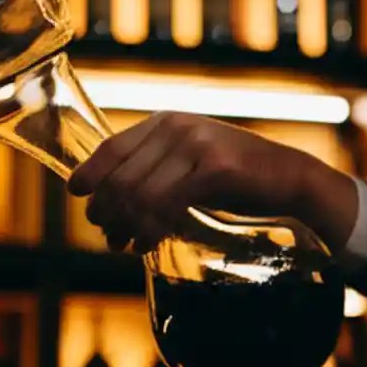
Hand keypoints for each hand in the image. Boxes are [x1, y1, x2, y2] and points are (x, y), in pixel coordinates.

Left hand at [65, 111, 358, 253]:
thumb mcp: (189, 163)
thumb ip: (154, 170)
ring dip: (127, 226)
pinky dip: (151, 229)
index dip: (90, 172)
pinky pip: (166, 206)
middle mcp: (176, 127)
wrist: (289, 179)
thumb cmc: (235, 178)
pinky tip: (148, 242)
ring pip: (139, 195)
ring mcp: (195, 145)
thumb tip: (108, 200)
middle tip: (109, 236)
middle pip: (121, 176)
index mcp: (165, 122)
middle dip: (108, 212)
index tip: (77, 193)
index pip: (112, 146)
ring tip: (125, 245)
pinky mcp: (214, 168)